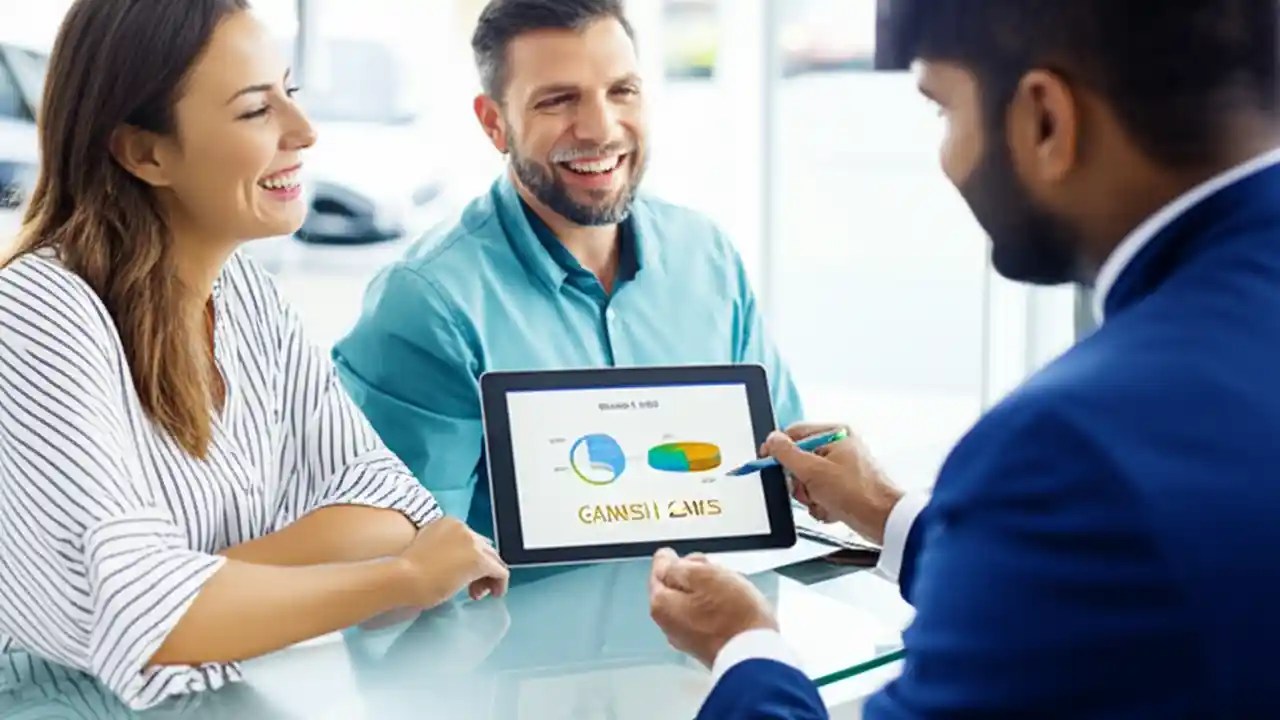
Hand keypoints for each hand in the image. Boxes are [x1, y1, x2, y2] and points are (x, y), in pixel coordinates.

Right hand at [397, 517, 509, 607]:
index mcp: (448, 522)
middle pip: (484, 548)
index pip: (470, 540)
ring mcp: (472, 543)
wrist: (402, 578)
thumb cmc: (405, 572)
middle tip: (473, 589)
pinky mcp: (479, 560)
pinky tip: (494, 594)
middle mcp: (463, 528)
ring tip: (477, 593)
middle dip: (481, 569)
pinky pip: (500, 571)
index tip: (462, 576)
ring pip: (493, 559)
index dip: (469, 559)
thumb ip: (443, 550)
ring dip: (489, 577)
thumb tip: (456, 564)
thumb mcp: (425, 551)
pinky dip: (500, 584)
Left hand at [648, 548, 776, 668]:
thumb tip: (663, 561)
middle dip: (698, 577)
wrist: (755, 657)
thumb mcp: (703, 576)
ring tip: (732, 594)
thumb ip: (677, 566)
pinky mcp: (704, 647)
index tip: (703, 563)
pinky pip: (705, 618)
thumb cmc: (733, 614)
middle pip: (677, 586)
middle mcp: (667, 624)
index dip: (685, 560)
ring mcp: (686, 638)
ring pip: (693, 601)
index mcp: (661, 604)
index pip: (661, 567)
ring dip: (710, 593)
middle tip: (720, 577)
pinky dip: (717, 610)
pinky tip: (734, 611)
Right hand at [762, 423, 902, 544]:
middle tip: (810, 489)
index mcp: (836, 433)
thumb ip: (788, 454)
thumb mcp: (814, 471)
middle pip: (799, 461)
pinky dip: (821, 505)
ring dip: (811, 497)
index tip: (767, 462)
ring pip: (807, 481)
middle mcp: (840, 448)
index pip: (795, 434)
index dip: (779, 449)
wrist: (884, 522)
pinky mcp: (845, 488)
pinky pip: (819, 494)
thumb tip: (773, 440)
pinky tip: (832, 509)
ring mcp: (842, 469)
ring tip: (825, 501)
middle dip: (800, 482)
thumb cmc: (858, 493)